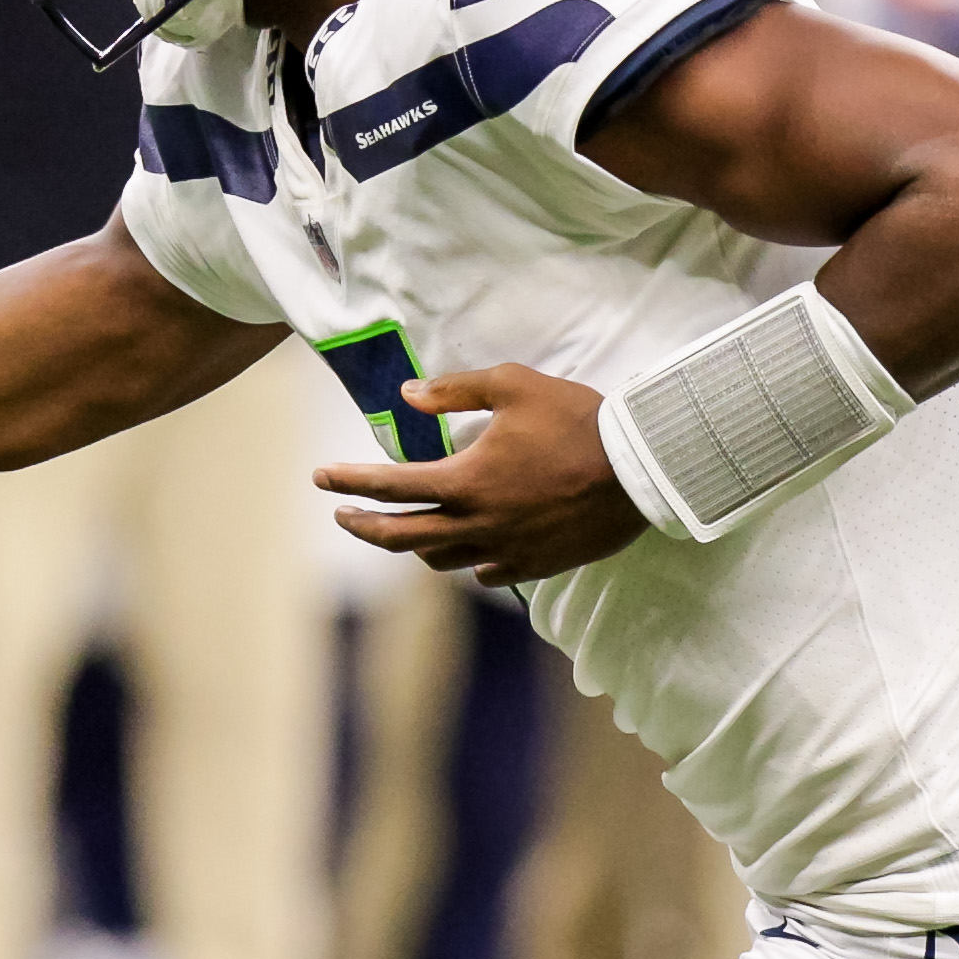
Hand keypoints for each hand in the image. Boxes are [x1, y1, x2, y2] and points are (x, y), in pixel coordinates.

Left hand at [314, 363, 649, 584]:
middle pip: (401, 537)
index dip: (347, 482)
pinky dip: (468, 561)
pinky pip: (486, 573)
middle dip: (363, 526)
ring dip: (414, 544)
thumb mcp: (513, 385)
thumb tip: (407, 397)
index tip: (319, 479)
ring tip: (404, 529)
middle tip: (342, 516)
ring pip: (441, 560)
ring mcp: (506, 550)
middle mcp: (477, 524)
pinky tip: (469, 549)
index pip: (388, 486)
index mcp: (465, 481)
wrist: (639, 468)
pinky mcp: (536, 565)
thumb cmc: (576, 419)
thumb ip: (454, 390)